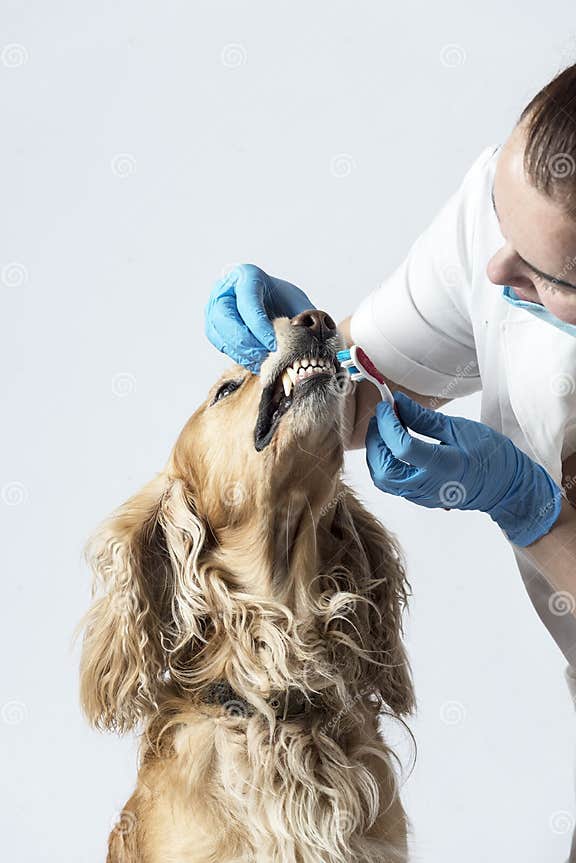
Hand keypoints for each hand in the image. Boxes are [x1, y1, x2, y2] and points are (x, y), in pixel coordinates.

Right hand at [205, 264, 314, 371]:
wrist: (272, 305)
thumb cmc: (284, 301)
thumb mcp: (297, 304)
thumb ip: (304, 317)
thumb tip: (311, 334)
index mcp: (246, 276)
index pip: (247, 301)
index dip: (259, 326)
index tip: (275, 345)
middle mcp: (224, 290)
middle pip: (225, 318)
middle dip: (247, 342)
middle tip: (268, 357)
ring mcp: (214, 308)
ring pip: (219, 334)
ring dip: (242, 352)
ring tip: (265, 363)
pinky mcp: (214, 327)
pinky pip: (221, 344)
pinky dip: (239, 356)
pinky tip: (257, 363)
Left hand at [365, 391, 562, 546]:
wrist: (503, 486)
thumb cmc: (489, 455)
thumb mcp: (459, 429)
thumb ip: (424, 418)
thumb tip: (398, 403)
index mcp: (443, 466)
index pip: (401, 447)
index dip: (388, 424)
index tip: (387, 405)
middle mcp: (428, 486)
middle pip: (384, 468)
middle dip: (376, 439)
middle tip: (383, 416)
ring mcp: (421, 496)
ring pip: (382, 479)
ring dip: (377, 452)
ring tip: (387, 429)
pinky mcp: (417, 498)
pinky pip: (390, 482)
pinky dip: (384, 461)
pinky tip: (393, 444)